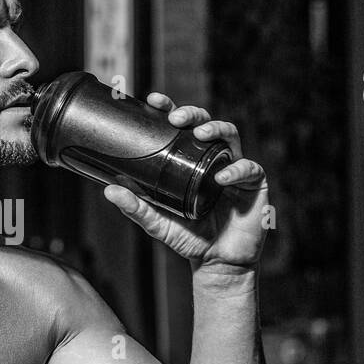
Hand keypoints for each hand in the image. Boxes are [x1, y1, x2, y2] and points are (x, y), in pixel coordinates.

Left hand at [103, 93, 268, 268]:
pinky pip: (249, 168)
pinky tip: (221, 177)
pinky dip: (236, 169)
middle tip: (177, 117)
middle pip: (206, 123)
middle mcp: (212, 159)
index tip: (153, 100)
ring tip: (200, 134)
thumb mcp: (157, 221)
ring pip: (230, 136)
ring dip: (216, 129)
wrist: (216, 262)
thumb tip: (109, 190)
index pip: (181, 128)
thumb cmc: (189, 237)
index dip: (170, 109)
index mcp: (190, 160)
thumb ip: (136, 206)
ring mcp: (235, 168)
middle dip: (193, 113)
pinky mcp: (255, 184)